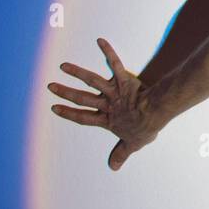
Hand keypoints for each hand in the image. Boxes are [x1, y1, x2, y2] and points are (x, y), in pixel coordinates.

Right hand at [48, 37, 162, 170]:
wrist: (158, 113)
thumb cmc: (148, 127)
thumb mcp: (133, 143)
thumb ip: (121, 153)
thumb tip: (113, 168)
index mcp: (107, 119)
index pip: (83, 117)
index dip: (69, 114)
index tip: (54, 108)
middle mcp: (107, 104)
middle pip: (82, 98)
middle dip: (65, 93)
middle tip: (50, 86)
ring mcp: (115, 91)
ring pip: (92, 80)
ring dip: (77, 72)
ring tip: (63, 66)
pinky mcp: (124, 79)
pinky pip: (115, 63)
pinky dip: (108, 51)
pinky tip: (100, 40)